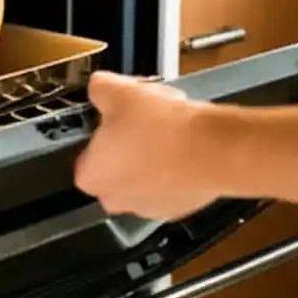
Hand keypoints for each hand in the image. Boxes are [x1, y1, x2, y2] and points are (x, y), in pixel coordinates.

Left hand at [74, 72, 220, 220]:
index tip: (120, 116)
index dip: (104, 131)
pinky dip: (174, 169)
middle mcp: (114, 200)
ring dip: (152, 157)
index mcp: (91, 176)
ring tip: (170, 130)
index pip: (86, 153)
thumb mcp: (119, 91)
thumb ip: (99, 88)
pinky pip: (168, 187)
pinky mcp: (177, 209)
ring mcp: (147, 209)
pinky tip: (185, 147)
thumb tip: (98, 88)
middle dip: (128, 144)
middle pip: (115, 166)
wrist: (211, 149)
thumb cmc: (160, 125)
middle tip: (146, 120)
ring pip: (143, 178)